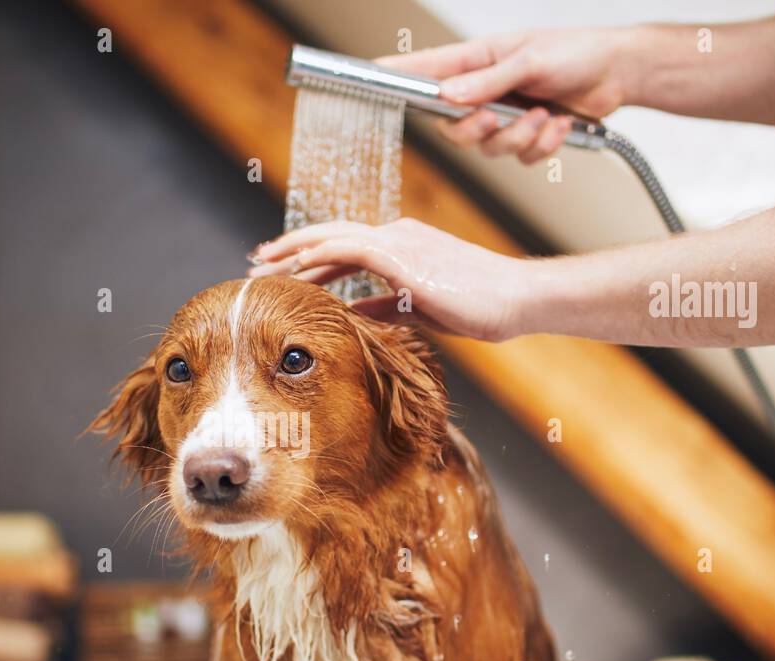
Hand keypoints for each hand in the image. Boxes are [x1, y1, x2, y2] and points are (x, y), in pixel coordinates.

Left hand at [247, 218, 531, 341]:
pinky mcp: (407, 257)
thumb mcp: (421, 308)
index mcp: (401, 246)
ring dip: (295, 250)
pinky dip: (324, 253)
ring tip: (264, 264)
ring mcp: (401, 243)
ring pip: (334, 237)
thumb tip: (353, 311)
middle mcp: (397, 236)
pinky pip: (354, 249)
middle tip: (256, 261)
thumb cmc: (480, 305)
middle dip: (289, 248)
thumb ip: (385, 305)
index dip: (307, 255)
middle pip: (330, 236)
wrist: (518, 298)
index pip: (343, 245)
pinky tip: (299, 267)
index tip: (277, 268)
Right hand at [379, 28, 636, 162]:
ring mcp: (504, 115)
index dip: (395, 74)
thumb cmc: (576, 52)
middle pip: (451, 127)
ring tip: (545, 115)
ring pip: (488, 149)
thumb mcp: (530, 60)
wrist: (618, 73)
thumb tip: (448, 96)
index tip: (367, 74)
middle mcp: (484, 90)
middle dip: (476, 131)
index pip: (425, 69)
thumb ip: (488, 81)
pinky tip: (560, 124)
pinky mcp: (525, 136)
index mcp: (477, 61)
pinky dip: (542, 145)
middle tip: (497, 119)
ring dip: (520, 137)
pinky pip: (519, 158)